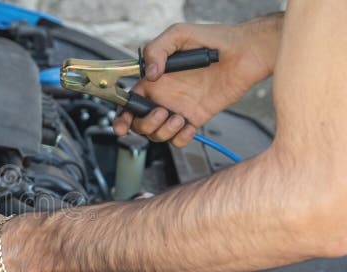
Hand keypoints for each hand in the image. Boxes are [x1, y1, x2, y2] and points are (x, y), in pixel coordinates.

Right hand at [114, 15, 282, 146]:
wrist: (246, 53)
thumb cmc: (214, 39)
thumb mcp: (179, 34)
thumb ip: (157, 50)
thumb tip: (150, 75)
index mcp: (154, 80)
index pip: (129, 102)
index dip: (122, 116)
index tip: (122, 125)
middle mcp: (164, 96)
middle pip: (140, 124)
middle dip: (145, 125)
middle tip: (161, 113)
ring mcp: (179, 108)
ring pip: (158, 134)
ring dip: (164, 131)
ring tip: (179, 118)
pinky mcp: (196, 118)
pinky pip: (181, 139)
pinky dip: (182, 138)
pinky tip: (189, 125)